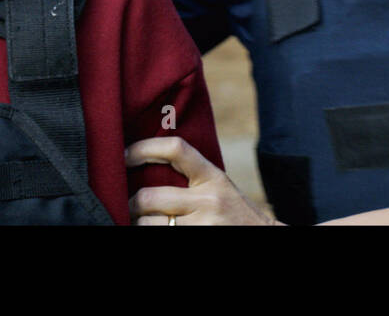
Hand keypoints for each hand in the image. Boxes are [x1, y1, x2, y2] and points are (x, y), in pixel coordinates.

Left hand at [126, 136, 280, 224]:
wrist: (264, 238)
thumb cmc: (233, 213)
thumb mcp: (218, 187)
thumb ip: (190, 177)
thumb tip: (144, 165)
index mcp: (213, 177)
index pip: (176, 148)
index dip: (144, 148)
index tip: (124, 155)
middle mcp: (209, 200)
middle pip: (151, 197)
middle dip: (131, 204)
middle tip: (126, 206)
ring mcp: (203, 225)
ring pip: (149, 225)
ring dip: (137, 225)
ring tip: (136, 223)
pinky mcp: (196, 241)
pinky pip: (159, 238)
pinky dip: (149, 235)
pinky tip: (150, 231)